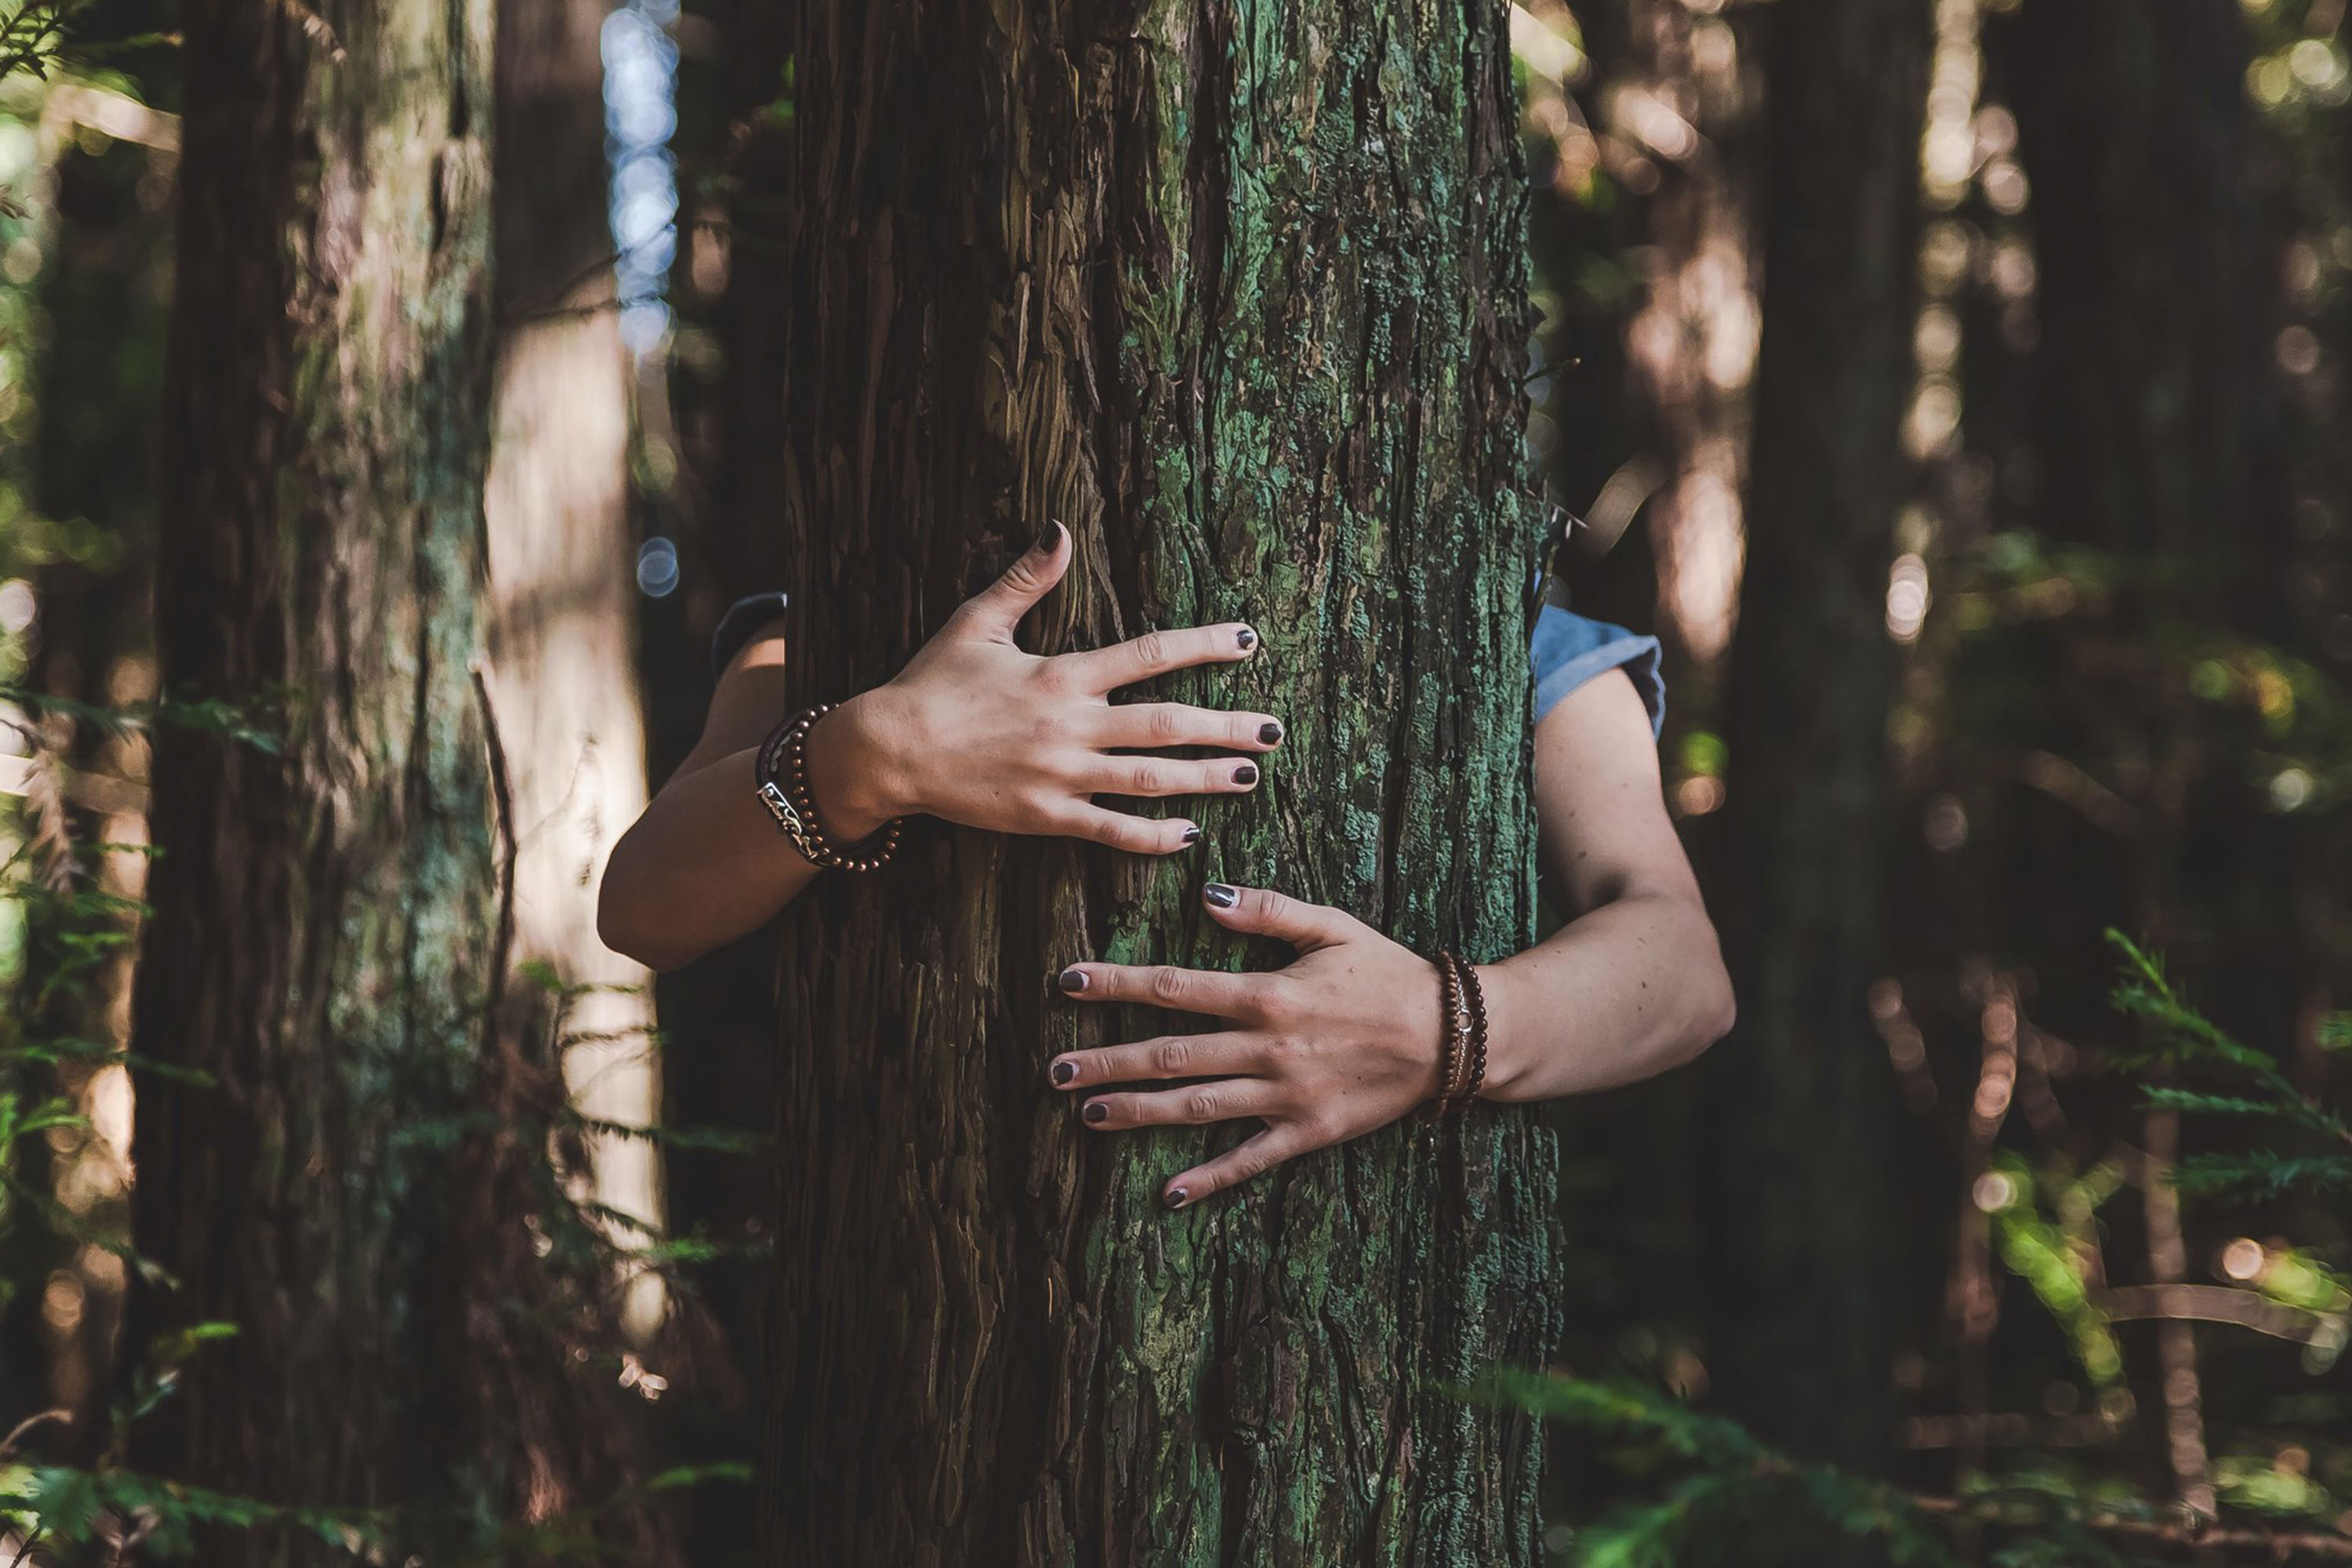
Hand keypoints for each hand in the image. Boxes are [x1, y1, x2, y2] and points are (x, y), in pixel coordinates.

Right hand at [808, 522, 1279, 850]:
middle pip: (1166, 725)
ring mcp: (1061, 776)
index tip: (1248, 641)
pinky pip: (1109, 830)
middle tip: (1273, 731)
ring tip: (1247, 777)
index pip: (1149, 655)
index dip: (1203, 646)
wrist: (888, 750)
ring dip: (1203, 779)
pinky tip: (1188, 836)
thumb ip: (1028, 578)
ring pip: (1149, 780)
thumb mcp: (977, 621)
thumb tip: (1060, 529)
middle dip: (1225, 726)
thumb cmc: (931, 683)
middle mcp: (1071, 726)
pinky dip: (1151, 836)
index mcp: (1062, 675)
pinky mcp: (1045, 817)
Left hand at [1048, 882, 1446, 1207]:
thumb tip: (1207, 895)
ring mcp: (1286, 1096)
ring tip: (1088, 1115)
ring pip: (1197, 1107)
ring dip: (1139, 1112)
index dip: (1118, 984)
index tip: (1068, 983)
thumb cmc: (1388, 973)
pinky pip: (1250, 1159)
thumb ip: (1268, 911)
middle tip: (1055, 1070)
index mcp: (1268, 994)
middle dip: (1108, 1061)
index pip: (1175, 988)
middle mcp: (1268, 1049)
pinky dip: (1209, 1179)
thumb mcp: (1333, 926)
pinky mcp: (1309, 1132)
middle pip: (1171, 1055)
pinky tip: (1169, 1193)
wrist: (1454, 1035)